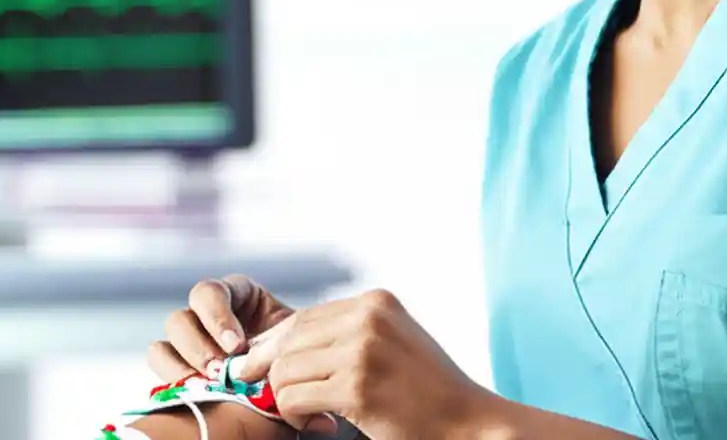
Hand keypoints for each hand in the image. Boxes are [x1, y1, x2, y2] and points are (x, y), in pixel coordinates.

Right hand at [149, 274, 294, 381]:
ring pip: (163, 345)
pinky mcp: (180, 367)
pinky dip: (173, 379)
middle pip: (179, 320)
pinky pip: (161, 368)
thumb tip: (263, 366)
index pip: (210, 292)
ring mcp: (189, 342)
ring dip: (183, 367)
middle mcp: (205, 316)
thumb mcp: (292, 339)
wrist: (297, 375)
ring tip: (207, 386)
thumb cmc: (296, 351)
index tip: (237, 346)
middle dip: (198, 348)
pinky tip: (196, 393)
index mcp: (235, 294)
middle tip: (220, 371)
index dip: (217, 316)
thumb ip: (277, 344)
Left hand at [237, 290, 489, 438]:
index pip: (304, 317)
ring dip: (285, 395)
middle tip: (268, 392)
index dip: (274, 343)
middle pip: (290, 340)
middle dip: (271, 368)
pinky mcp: (357, 387)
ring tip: (305, 411)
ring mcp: (363, 352)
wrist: (469, 423)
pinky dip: (293, 413)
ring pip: (285, 368)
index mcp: (376, 302)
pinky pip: (293, 396)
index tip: (258, 362)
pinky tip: (314, 421)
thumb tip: (276, 345)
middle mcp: (368, 319)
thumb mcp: (391, 342)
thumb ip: (345, 335)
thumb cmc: (427, 391)